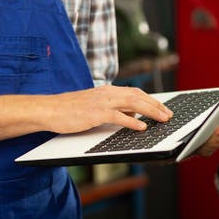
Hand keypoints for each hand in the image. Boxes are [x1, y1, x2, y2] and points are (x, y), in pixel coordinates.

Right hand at [45, 85, 173, 133]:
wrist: (50, 109)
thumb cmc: (69, 110)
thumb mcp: (94, 106)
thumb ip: (112, 108)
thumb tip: (131, 115)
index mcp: (107, 91)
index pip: (134, 92)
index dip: (151, 100)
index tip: (162, 107)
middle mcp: (107, 93)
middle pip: (138, 96)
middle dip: (156, 105)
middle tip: (168, 114)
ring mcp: (102, 102)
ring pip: (133, 103)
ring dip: (150, 111)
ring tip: (162, 119)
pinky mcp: (96, 113)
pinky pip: (119, 116)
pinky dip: (132, 122)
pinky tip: (142, 127)